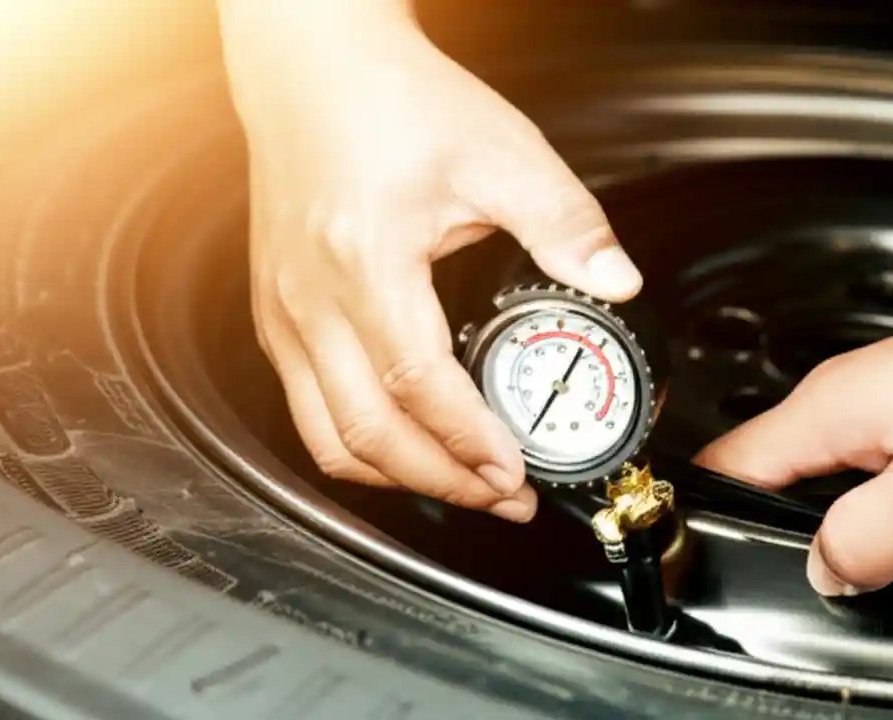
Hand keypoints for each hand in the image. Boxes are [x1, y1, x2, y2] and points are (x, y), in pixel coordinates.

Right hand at [217, 1, 641, 521]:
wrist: (311, 64)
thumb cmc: (388, 98)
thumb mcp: (500, 153)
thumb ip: (565, 223)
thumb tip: (615, 281)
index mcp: (366, 261)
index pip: (418, 387)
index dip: (470, 443)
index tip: (515, 472)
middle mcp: (311, 298)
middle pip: (367, 435)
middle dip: (442, 483)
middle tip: (502, 498)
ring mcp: (284, 310)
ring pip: (326, 435)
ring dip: (397, 476)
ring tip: (460, 485)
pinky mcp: (276, 310)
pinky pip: (306, 406)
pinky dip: (358, 443)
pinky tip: (404, 443)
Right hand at [694, 275, 892, 595]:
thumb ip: (859, 546)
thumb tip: (822, 570)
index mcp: (828, 408)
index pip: (726, 465)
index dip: (712, 516)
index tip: (720, 554)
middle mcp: (849, 387)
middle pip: (778, 466)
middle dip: (789, 526)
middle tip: (833, 566)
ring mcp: (891, 386)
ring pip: (836, 464)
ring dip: (849, 512)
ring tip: (891, 544)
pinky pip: (883, 453)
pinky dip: (892, 492)